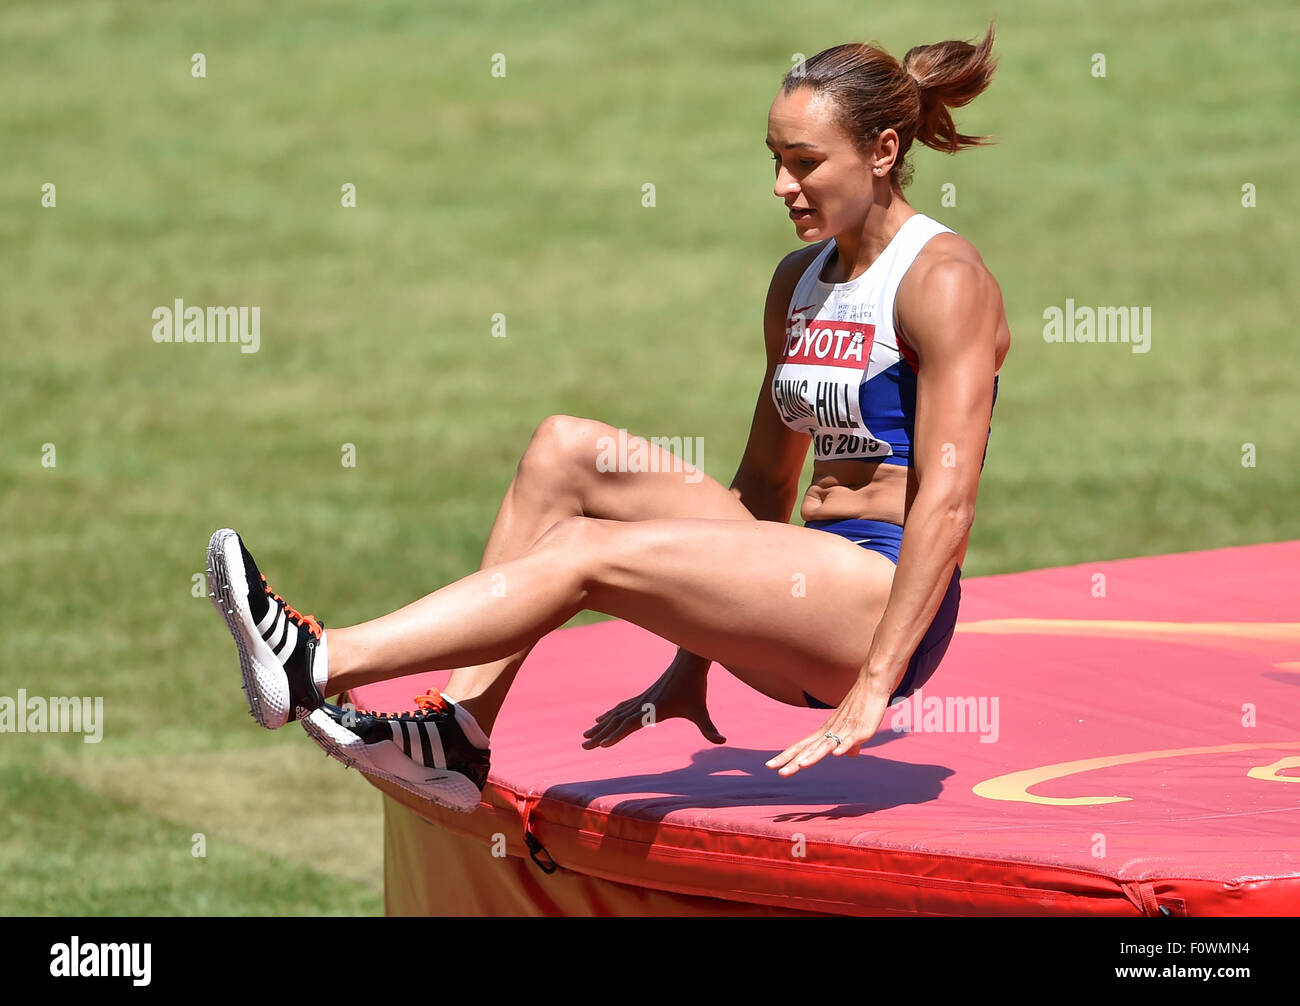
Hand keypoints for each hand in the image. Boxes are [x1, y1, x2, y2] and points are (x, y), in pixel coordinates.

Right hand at [582, 652, 724, 749]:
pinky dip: (610, 714)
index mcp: (653, 709)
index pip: (630, 725)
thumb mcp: (701, 710)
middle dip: (600, 735)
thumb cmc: (695, 686)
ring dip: (601, 726)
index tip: (601, 745)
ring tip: (586, 735)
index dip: (615, 736)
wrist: (688, 662)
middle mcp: (643, 704)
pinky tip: (602, 719)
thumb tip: (722, 741)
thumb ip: (709, 728)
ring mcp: (641, 699)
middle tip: (583, 746)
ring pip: (616, 715)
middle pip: (616, 722)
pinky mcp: (643, 696)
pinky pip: (622, 707)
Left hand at [765, 675, 891, 776]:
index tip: (770, 766)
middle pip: (809, 749)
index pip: (801, 747)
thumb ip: (849, 745)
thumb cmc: (860, 707)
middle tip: (778, 772)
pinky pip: (850, 739)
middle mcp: (830, 732)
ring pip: (826, 745)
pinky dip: (843, 747)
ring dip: (814, 756)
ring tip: (801, 766)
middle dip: (794, 761)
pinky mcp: (860, 730)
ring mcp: (845, 730)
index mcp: (825, 733)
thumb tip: (850, 754)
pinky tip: (836, 755)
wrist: (871, 686)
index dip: (787, 756)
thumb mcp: (853, 731)